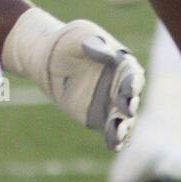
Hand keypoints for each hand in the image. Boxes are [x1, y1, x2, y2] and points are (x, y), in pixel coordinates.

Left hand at [1, 8, 143, 150]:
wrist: (47, 59)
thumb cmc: (68, 42)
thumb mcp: (79, 36)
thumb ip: (94, 46)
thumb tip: (109, 55)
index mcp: (122, 65)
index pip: (133, 75)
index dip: (133, 82)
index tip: (129, 89)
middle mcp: (121, 86)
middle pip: (131, 99)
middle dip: (130, 105)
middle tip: (126, 110)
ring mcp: (111, 104)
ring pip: (123, 119)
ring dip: (124, 127)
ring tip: (118, 133)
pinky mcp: (99, 118)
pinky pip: (109, 130)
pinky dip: (113, 138)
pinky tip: (114, 146)